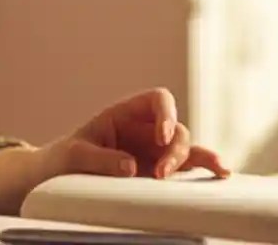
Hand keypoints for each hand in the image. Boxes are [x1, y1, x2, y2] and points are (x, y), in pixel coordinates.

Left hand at [37, 88, 230, 181]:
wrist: (56, 178)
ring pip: (186, 149)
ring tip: (218, 171)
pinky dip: (203, 170)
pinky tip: (221, 175)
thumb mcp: (75, 154)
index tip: (160, 138)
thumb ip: (100, 159)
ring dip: (199, 159)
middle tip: (161, 174)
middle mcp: (145, 130)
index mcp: (125, 113)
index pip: (157, 100)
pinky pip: (185, 169)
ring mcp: (153, 152)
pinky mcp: (157, 172)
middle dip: (174, 150)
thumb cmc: (64, 159)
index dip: (165, 114)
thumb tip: (132, 168)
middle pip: (175, 129)